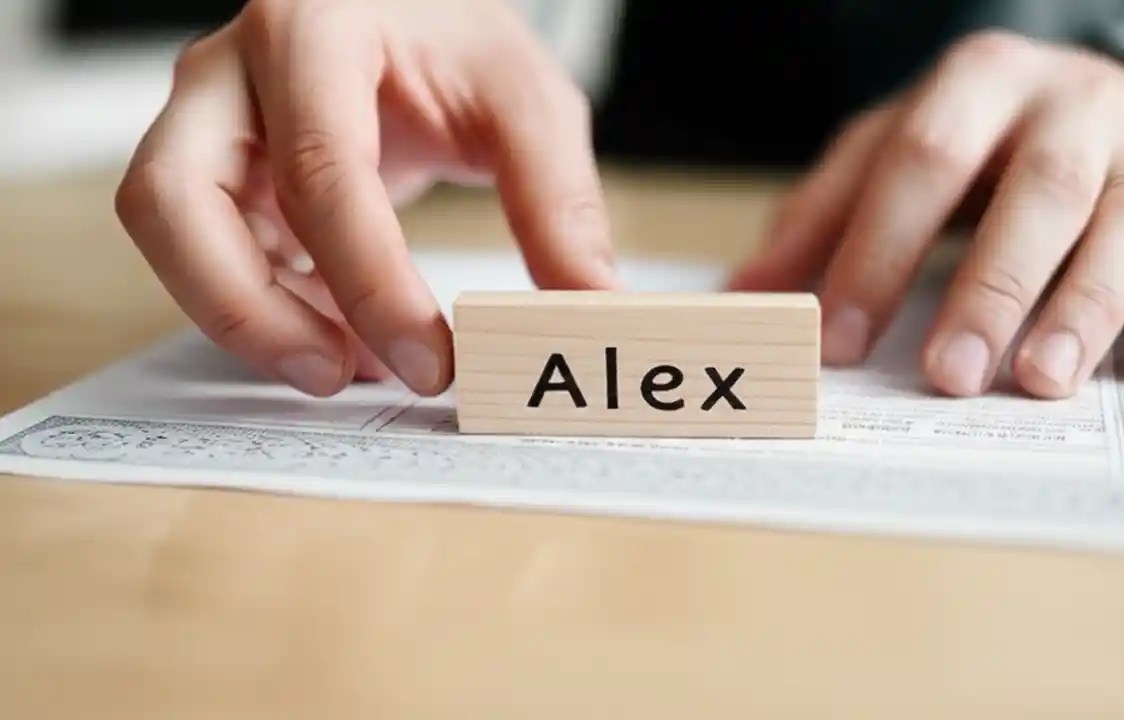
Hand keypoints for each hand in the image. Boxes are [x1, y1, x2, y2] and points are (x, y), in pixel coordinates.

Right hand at [116, 0, 614, 396]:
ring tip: (349, 367)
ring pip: (169, 236)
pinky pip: (207, 257)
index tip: (432, 360)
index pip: (321, 171)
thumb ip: (557, 200)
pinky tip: (343, 342)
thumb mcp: (523, 99)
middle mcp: (231, 72)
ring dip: (249, 320)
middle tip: (340, 375)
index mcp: (311, 31)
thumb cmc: (453, 39)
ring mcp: (206, 123)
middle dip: (251, 311)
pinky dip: (270, 311)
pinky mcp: (214, 173)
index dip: (371, 283)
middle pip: (177, 200)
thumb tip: (590, 309)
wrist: (405, 10)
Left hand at [730, 31, 1123, 397]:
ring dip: (1085, 306)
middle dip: (991, 285)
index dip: (879, 252)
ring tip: (1040, 381)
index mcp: (977, 85)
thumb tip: (745, 295)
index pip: (922, 162)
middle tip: (947, 375)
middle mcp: (1068, 108)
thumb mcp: (891, 150)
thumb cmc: (977, 139)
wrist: (1107, 98)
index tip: (839, 341)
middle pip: (1038, 191)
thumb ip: (822, 215)